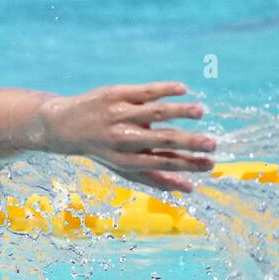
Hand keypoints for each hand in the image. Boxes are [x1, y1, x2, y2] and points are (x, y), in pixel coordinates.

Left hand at [38, 82, 214, 191]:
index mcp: (125, 159)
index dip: (188, 165)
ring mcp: (119, 114)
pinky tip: (184, 90)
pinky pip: (147, 90)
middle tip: (214, 144)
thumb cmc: (103, 150)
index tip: (211, 163)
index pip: (163, 163)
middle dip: (191, 143)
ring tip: (201, 112)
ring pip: (157, 112)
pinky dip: (167, 90)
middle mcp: (122, 138)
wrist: (63, 126)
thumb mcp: (125, 168)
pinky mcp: (116, 94)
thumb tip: (190, 189)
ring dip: (182, 111)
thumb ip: (157, 178)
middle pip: (163, 139)